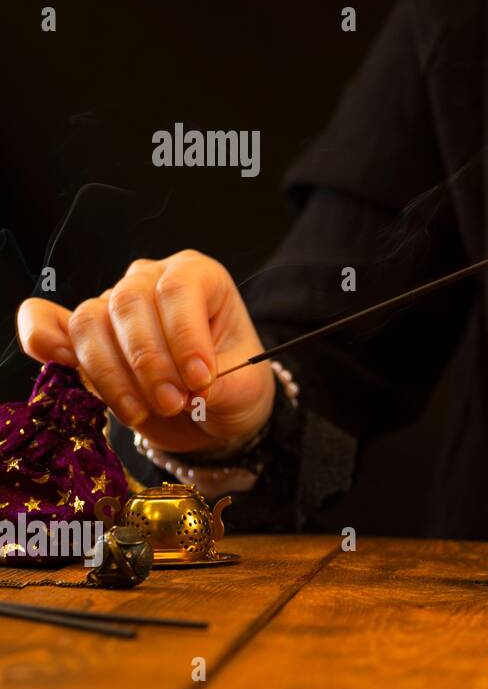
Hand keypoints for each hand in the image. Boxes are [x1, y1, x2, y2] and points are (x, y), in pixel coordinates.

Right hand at [16, 250, 274, 455]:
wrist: (211, 410)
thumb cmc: (233, 386)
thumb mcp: (244, 388)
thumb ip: (222, 385)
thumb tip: (191, 391)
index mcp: (199, 277)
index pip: (179, 289)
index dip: (185, 336)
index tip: (200, 380)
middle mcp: (150, 280)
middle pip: (129, 304)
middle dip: (149, 362)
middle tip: (174, 403)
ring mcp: (111, 304)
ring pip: (91, 323)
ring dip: (111, 374)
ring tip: (143, 412)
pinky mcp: (82, 337)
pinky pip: (45, 321)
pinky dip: (42, 338)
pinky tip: (59, 361)